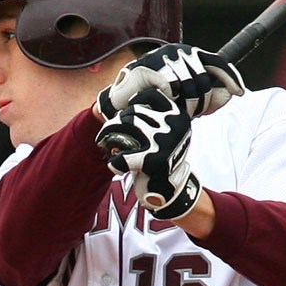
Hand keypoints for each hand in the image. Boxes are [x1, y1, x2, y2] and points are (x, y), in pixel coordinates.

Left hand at [95, 90, 201, 220]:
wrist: (173, 189)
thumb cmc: (164, 156)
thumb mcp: (168, 132)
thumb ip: (155, 117)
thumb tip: (129, 101)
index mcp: (178, 116)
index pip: (152, 96)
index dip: (135, 101)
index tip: (127, 112)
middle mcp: (173, 126)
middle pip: (134, 111)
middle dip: (117, 120)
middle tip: (109, 131)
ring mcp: (163, 142)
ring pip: (126, 125)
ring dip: (110, 133)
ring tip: (107, 142)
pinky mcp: (152, 161)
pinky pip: (124, 156)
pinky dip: (115, 161)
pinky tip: (114, 165)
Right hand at [96, 43, 246, 121]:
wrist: (123, 106)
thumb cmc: (159, 102)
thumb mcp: (190, 100)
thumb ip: (211, 97)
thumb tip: (230, 93)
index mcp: (188, 54)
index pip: (216, 62)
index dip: (231, 77)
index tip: (240, 92)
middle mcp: (176, 51)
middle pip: (203, 78)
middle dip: (203, 102)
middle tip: (195, 115)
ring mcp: (161, 57)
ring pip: (188, 83)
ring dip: (187, 104)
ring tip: (179, 112)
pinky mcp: (147, 67)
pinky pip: (171, 86)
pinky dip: (171, 99)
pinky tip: (165, 103)